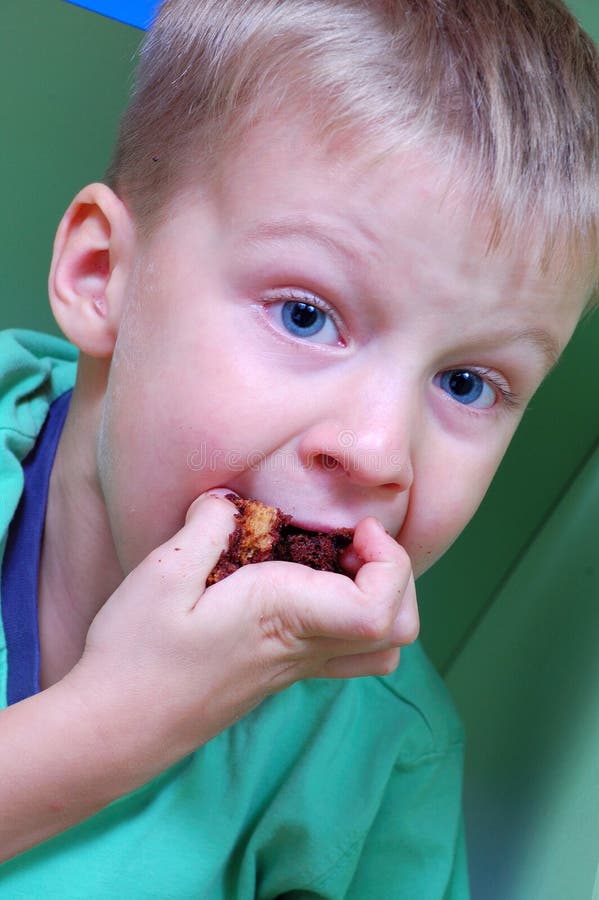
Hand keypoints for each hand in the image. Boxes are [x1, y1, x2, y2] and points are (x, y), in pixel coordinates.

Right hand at [65, 491, 418, 774]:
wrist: (117, 727)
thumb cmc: (136, 653)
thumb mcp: (162, 574)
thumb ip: (206, 527)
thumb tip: (230, 501)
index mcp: (284, 618)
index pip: (378, 610)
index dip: (389, 563)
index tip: (356, 526)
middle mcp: (302, 649)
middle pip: (397, 631)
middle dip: (396, 575)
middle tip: (353, 538)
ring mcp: (295, 669)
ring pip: (380, 650)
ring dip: (381, 600)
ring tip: (341, 561)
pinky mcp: (282, 676)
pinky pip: (347, 655)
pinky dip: (355, 619)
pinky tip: (310, 587)